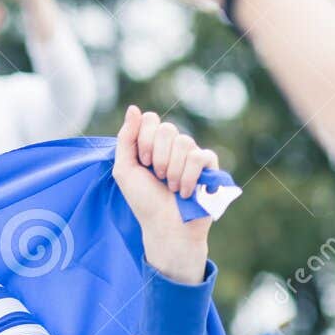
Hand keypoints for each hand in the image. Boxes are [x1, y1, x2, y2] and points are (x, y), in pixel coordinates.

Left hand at [112, 105, 214, 282]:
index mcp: (151, 144)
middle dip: (158, 156)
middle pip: (168, 129)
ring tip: (171, 188)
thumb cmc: (143, 200)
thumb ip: (126, 138)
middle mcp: (172, 147)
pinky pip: (202, 157)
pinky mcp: (209, 168)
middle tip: (156, 176)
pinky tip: (185, 191)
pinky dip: (189, 176)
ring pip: (185, 143)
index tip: (143, 161)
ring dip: (173, 170)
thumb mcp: (124, 169)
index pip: (151, 119)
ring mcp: (191, 156)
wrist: (165, 226)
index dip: (145, 138)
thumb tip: (133, 108)